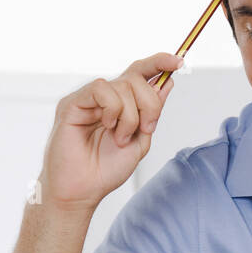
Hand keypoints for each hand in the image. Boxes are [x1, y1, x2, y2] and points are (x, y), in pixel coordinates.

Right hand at [38, 52, 182, 212]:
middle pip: (137, 78)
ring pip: (122, 85)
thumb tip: (167, 83)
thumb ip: (152, 113)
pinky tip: (108, 126)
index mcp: (122, 105)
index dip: (159, 63)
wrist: (83, 190)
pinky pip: (101, 88)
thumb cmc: (105, 170)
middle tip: (146, 129)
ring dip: (130, 115)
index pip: (141, 73)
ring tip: (119, 138)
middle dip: (150, 103)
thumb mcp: (140, 141)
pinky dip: (113, 108)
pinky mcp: (73, 103)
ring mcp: (89, 99)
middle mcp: (105, 98)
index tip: (179, 62)